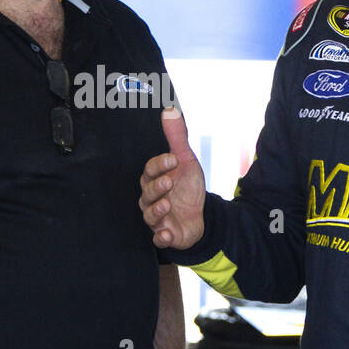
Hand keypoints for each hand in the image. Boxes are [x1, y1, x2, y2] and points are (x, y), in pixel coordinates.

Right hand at [140, 109, 206, 249]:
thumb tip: (170, 110)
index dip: (160, 165)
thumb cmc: (187, 186)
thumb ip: (177, 137)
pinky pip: (158, 238)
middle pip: (147, 192)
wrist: (200, 215)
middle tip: (169, 182)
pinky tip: (168, 234)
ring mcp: (157, 218)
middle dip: (157, 187)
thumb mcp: (185, 160)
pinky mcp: (166, 235)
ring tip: (167, 205)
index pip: (150, 170)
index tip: (173, 159)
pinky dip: (162, 237)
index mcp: (154, 179)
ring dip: (157, 210)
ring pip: (149, 215)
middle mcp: (151, 198)